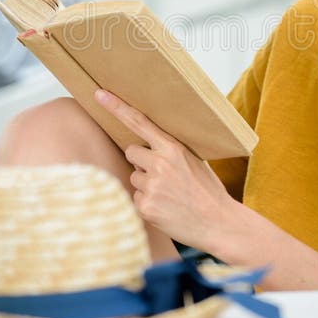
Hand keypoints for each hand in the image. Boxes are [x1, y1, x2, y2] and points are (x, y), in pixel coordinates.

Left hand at [93, 88, 236, 251]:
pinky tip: (165, 207)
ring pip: (134, 176)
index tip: (100, 95)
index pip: (139, 123)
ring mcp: (152, 186)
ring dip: (145, 184)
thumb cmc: (207, 191)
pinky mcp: (146, 206)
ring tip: (168, 193)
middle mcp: (160, 164)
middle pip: (131, 151)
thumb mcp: (194, 161)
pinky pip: (136, 197)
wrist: (217, 222)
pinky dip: (147, 202)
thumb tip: (147, 148)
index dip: (117, 108)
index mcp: (173, 149)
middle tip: (162, 174)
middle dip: (141, 161)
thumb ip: (170, 151)